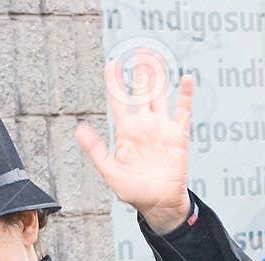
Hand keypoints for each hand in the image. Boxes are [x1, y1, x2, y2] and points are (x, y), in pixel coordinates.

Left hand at [74, 53, 192, 230]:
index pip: (119, 100)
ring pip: (160, 95)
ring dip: (159, 76)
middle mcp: (144, 125)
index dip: (115, 81)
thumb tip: (79, 130)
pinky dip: (185, 95)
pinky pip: (183, 111)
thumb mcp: (110, 171)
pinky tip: (186, 79)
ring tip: (155, 57)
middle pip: (141, 91)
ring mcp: (161, 128)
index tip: (112, 64)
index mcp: (126, 132)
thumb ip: (96, 150)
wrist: (158, 204)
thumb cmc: (134, 191)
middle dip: (139, 72)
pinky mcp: (177, 135)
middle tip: (138, 51)